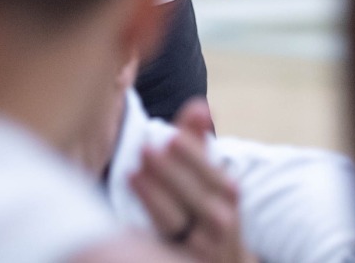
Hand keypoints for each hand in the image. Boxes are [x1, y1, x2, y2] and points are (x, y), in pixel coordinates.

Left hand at [129, 100, 254, 262]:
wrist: (208, 259)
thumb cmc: (196, 209)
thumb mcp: (199, 179)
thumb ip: (196, 143)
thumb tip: (200, 106)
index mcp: (227, 207)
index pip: (222, 187)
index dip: (198, 162)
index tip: (171, 136)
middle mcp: (222, 235)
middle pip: (208, 210)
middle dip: (178, 178)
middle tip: (147, 149)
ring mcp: (201, 252)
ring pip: (181, 226)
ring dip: (158, 200)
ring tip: (134, 172)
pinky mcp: (176, 259)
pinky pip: (162, 245)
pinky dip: (147, 224)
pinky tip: (127, 202)